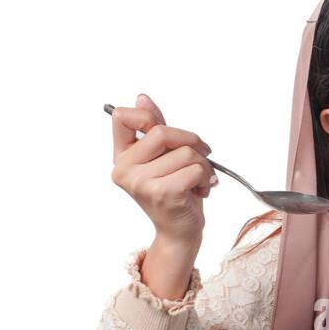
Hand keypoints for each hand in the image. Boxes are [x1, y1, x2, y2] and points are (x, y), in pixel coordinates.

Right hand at [109, 93, 215, 243]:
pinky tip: (202, 189)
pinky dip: (207, 177)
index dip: (148, 116)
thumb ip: (153, 127)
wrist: (179, 231)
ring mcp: (141, 183)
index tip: (167, 133)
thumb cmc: (174, 192)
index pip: (121, 117)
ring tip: (200, 179)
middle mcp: (124, 170)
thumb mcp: (163, 156)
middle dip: (191, 140)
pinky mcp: (162, 193)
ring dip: (203, 164)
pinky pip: (195, 169)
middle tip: (203, 154)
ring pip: (184, 152)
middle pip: (161, 131)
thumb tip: (142, 98)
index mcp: (121, 157)